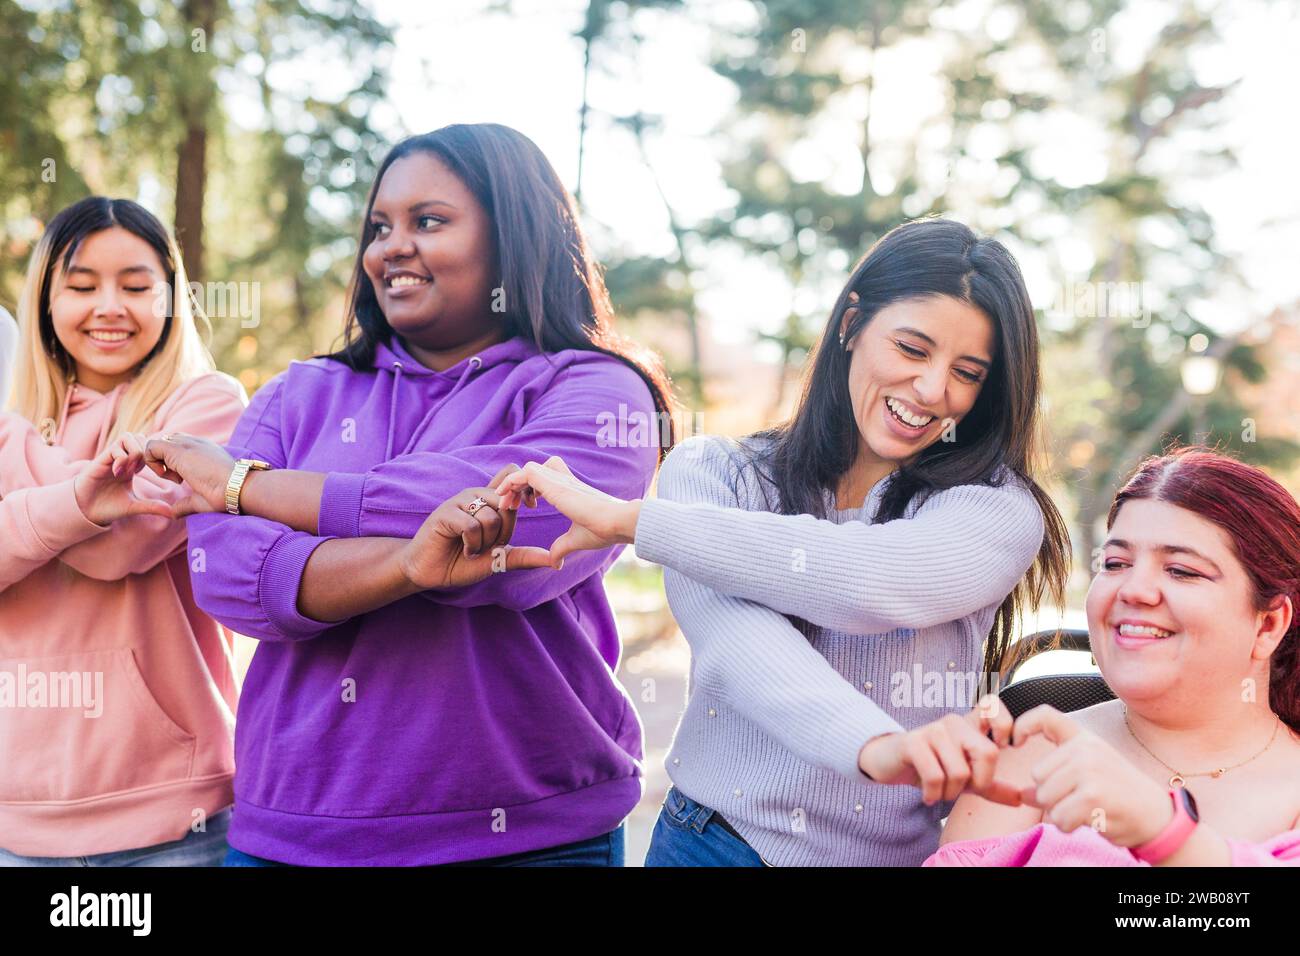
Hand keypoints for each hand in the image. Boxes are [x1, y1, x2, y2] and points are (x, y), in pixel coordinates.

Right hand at [72, 434, 176, 526]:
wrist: (86, 510)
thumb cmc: (109, 506)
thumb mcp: (135, 506)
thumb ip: (152, 506)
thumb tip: (172, 513)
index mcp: (133, 467)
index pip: (149, 449)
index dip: (157, 458)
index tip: (159, 474)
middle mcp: (123, 459)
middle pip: (140, 438)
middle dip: (147, 452)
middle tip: (146, 470)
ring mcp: (112, 458)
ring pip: (129, 437)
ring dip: (135, 452)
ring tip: (132, 470)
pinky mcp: (100, 460)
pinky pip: (115, 448)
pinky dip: (122, 458)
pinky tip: (120, 474)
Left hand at [142, 433, 236, 515]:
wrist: (238, 488)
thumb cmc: (226, 495)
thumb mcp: (202, 499)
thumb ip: (185, 503)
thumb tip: (173, 513)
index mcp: (204, 451)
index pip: (179, 445)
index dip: (172, 462)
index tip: (179, 480)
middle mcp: (195, 443)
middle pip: (167, 440)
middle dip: (162, 459)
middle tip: (172, 478)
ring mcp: (187, 444)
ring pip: (157, 441)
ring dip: (156, 460)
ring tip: (170, 477)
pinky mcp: (179, 450)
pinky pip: (151, 446)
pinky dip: (151, 461)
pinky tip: (166, 476)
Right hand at [397, 466, 553, 589]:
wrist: (430, 572)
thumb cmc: (462, 562)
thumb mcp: (499, 559)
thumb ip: (524, 556)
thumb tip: (553, 560)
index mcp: (490, 500)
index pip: (513, 476)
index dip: (526, 488)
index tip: (531, 506)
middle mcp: (477, 495)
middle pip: (508, 503)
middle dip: (504, 531)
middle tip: (489, 545)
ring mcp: (460, 501)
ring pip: (491, 517)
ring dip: (486, 542)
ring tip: (473, 548)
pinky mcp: (446, 513)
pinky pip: (472, 526)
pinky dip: (472, 544)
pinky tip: (464, 550)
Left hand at [496, 456, 639, 563]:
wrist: (615, 522)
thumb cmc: (603, 529)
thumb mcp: (576, 539)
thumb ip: (562, 548)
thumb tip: (555, 563)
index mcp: (570, 489)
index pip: (546, 477)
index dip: (532, 488)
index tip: (528, 507)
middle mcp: (563, 480)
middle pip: (535, 470)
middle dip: (519, 486)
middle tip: (512, 506)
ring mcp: (558, 480)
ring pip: (527, 469)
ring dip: (513, 483)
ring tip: (509, 504)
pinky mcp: (553, 483)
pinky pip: (525, 473)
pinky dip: (512, 482)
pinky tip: (507, 498)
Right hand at [857, 695, 1023, 806]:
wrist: (889, 764)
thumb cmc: (930, 767)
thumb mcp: (964, 778)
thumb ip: (991, 785)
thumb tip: (1021, 798)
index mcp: (969, 726)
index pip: (993, 706)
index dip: (1005, 726)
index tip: (1007, 746)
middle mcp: (953, 722)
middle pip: (988, 752)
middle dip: (979, 782)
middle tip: (962, 788)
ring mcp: (933, 730)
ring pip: (960, 772)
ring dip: (950, 793)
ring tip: (939, 791)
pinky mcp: (913, 742)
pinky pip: (935, 777)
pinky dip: (933, 794)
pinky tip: (927, 795)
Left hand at [1011, 704, 1172, 846]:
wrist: (1158, 817)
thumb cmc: (1119, 795)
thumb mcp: (1088, 774)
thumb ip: (1054, 777)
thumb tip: (1021, 793)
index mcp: (1084, 739)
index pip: (1045, 716)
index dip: (1023, 724)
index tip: (1015, 741)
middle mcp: (1085, 749)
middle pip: (1037, 775)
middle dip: (1050, 795)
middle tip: (1078, 800)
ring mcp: (1089, 770)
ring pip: (1045, 797)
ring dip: (1059, 812)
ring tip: (1084, 810)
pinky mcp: (1092, 795)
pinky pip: (1058, 817)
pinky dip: (1068, 826)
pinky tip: (1088, 820)